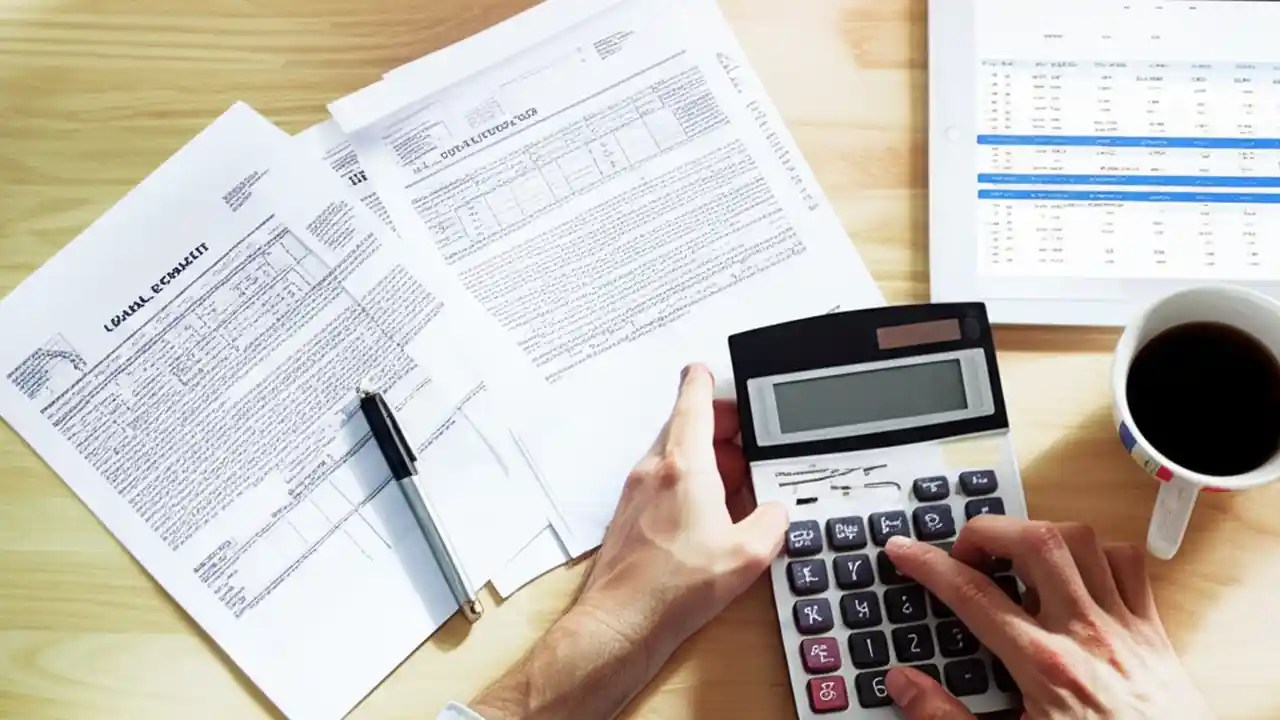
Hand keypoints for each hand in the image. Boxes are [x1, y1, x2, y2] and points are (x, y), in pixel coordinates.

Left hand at [577, 363, 786, 671]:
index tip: (713, 369)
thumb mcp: (748, 555)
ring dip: (707, 457)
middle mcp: (655, 469)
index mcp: (684, 465)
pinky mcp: (632, 513)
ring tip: (738, 484)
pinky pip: (665, 480)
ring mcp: (638, 490)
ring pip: (676, 453)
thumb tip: (776, 513)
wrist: (621, 621)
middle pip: (687, 424)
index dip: (706, 378)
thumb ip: (772, 523)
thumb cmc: (673, 589)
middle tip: (750, 440)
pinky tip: (711, 512)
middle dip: (720, 426)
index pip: (693, 398)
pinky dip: (690, 482)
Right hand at [882, 517, 1211, 719]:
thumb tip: (905, 683)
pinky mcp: (1153, 632)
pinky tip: (1074, 575)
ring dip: (1039, 535)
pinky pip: (1129, 565)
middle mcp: (1086, 634)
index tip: (903, 551)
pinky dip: (1097, 555)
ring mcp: (1125, 627)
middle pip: (1035, 543)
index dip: (928, 565)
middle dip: (988, 531)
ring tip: (1013, 556)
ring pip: (1084, 541)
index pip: (973, 594)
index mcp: (1045, 668)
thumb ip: (947, 719)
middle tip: (964, 553)